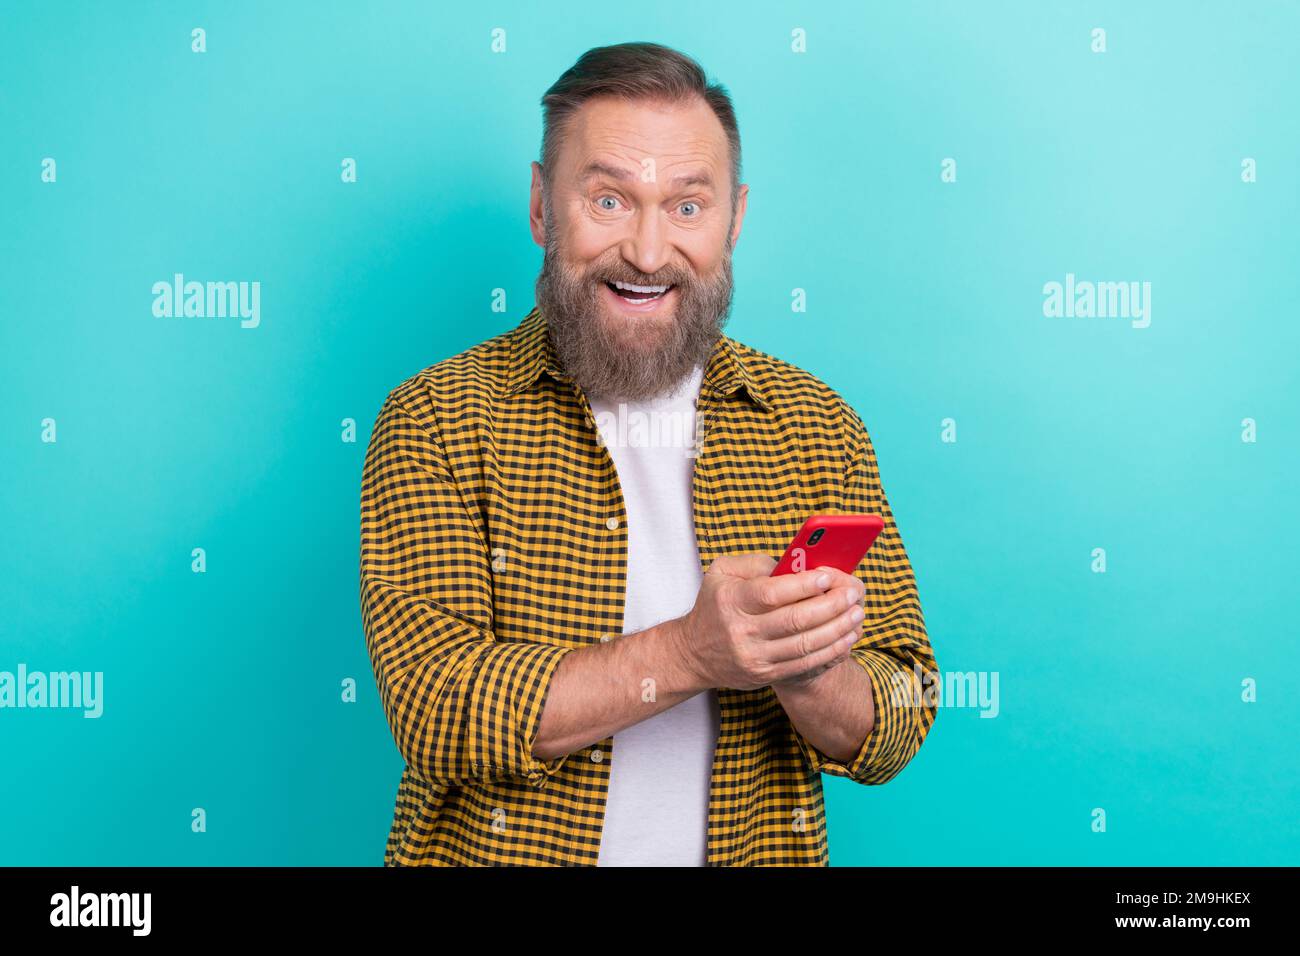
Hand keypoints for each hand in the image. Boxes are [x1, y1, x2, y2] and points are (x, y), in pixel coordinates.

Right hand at [670, 553, 865, 690]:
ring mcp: (753, 656)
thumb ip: (756, 562)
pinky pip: (804, 664)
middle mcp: (741, 631)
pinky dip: (830, 651)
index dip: (804, 585)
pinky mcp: (764, 674)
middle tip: (852, 594)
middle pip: (795, 620)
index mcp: (731, 600)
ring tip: (857, 614)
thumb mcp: (722, 573)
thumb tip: (795, 563)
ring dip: (837, 629)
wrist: (694, 652)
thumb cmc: (715, 605)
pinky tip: (846, 638)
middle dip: (830, 606)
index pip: (772, 593)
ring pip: (805, 645)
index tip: (828, 576)